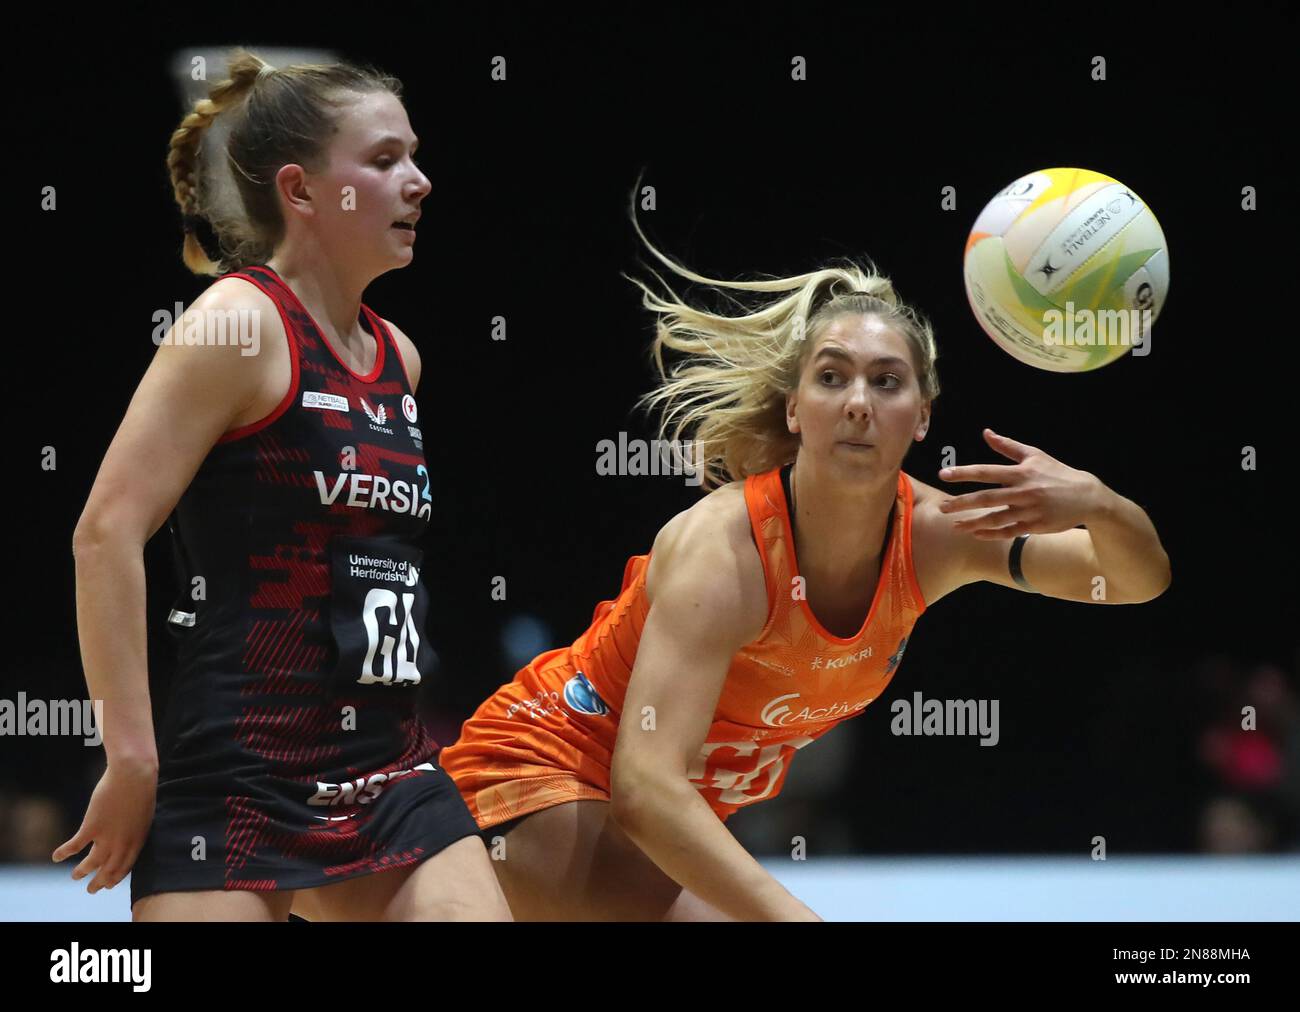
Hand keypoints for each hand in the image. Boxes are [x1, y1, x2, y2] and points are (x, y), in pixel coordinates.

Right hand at [52, 757, 156, 893]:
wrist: (133, 774)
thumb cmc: (142, 789)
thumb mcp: (143, 813)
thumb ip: (135, 828)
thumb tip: (128, 833)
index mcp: (137, 840)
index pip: (125, 867)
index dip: (116, 877)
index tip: (109, 884)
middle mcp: (122, 844)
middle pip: (109, 871)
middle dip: (100, 882)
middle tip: (92, 890)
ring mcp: (107, 836)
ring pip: (91, 863)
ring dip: (82, 872)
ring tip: (75, 877)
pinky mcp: (92, 826)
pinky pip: (75, 845)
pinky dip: (64, 853)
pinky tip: (56, 857)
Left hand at [936, 428, 1104, 538]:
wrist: (1088, 496)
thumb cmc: (1056, 473)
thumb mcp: (1035, 455)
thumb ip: (1007, 446)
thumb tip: (986, 433)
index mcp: (1021, 472)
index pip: (987, 472)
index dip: (964, 473)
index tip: (943, 474)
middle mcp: (1024, 492)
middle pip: (986, 498)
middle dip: (961, 503)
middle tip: (941, 507)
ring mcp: (1030, 510)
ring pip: (995, 519)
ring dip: (973, 523)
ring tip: (954, 525)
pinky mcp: (1036, 526)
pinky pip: (1009, 531)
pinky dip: (992, 534)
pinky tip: (976, 533)